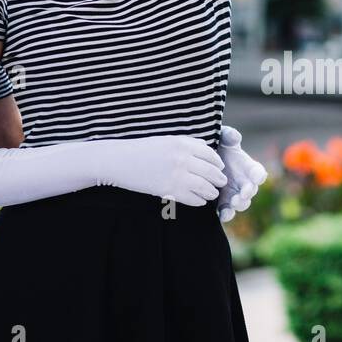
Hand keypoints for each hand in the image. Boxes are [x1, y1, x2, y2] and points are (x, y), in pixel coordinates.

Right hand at [98, 134, 227, 206]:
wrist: (120, 161)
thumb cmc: (142, 149)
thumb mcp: (167, 140)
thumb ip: (188, 143)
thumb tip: (206, 146)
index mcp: (182, 143)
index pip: (211, 155)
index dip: (218, 163)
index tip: (219, 168)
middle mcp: (183, 159)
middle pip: (212, 172)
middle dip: (219, 179)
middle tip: (221, 183)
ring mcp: (177, 176)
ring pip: (206, 187)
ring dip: (212, 191)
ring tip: (212, 193)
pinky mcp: (170, 191)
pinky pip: (194, 199)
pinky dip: (200, 201)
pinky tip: (200, 200)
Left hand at [216, 125, 266, 222]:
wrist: (204, 160)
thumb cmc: (219, 147)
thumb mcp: (223, 138)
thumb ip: (229, 136)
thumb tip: (235, 136)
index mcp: (248, 168)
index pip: (258, 172)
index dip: (258, 174)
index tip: (257, 176)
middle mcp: (245, 183)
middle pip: (251, 191)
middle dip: (248, 192)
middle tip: (243, 193)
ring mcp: (235, 194)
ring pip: (242, 203)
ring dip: (239, 204)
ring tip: (233, 203)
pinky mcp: (224, 203)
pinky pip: (227, 212)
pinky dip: (226, 215)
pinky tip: (222, 215)